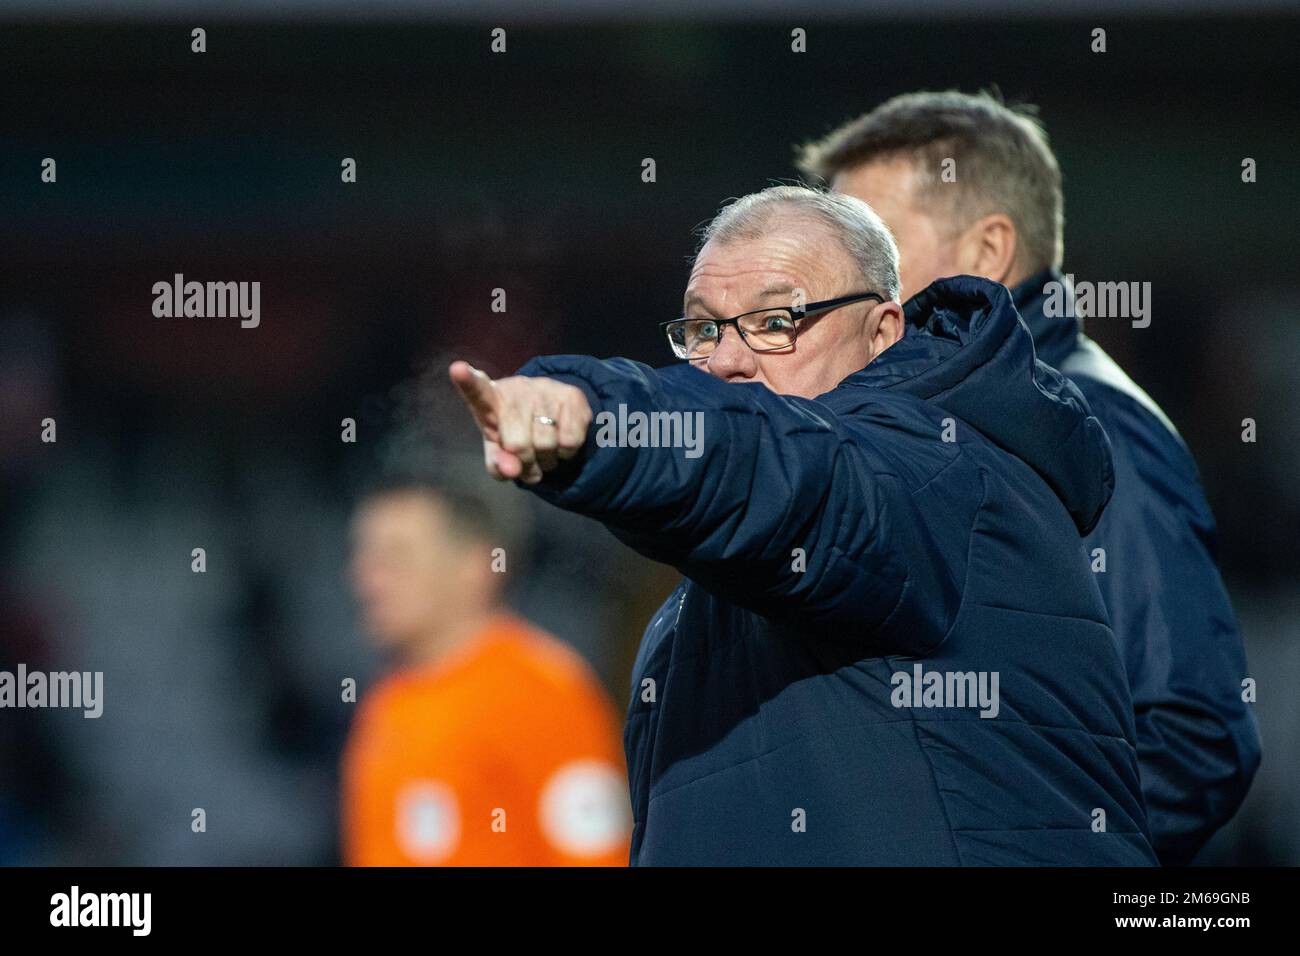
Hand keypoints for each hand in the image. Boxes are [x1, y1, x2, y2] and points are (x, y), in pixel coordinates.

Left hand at [449, 361, 592, 483]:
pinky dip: (565, 453)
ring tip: (543, 450)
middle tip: (527, 457)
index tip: (458, 369)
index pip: (476, 390)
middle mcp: (516, 388)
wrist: (552, 412)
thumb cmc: (514, 434)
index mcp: (489, 401)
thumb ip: (498, 464)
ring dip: (546, 460)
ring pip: (546, 446)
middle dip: (525, 462)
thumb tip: (512, 469)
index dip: (467, 381)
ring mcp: (545, 389)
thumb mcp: (499, 451)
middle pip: (517, 445)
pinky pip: (569, 442)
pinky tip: (560, 440)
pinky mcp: (571, 395)